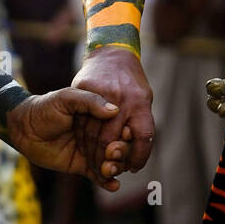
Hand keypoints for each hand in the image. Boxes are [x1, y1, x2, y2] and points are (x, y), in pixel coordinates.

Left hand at [6, 88, 128, 190]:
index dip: (127, 131)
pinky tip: (113, 185)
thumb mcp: (66, 98)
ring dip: (117, 167)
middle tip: (114, 153)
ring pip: (113, 162)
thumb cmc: (45, 107)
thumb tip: (114, 110)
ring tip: (110, 169)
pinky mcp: (82, 166)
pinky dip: (108, 182)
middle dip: (122, 152)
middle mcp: (98, 133)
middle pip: (120, 145)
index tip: (126, 133)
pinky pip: (99, 177)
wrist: (23, 128)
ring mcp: (91, 150)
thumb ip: (89, 101)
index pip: (121, 125)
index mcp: (98, 115)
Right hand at [72, 46, 153, 174]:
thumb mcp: (143, 97)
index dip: (138, 157)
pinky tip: (85, 150)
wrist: (110, 53)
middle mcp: (121, 99)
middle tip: (109, 171)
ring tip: (95, 166)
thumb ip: (140, 125)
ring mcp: (100, 94)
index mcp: (140, 102)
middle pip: (113, 142)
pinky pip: (81, 122)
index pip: (143, 138)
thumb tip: (134, 158)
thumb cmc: (129, 80)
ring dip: (93, 155)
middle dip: (109, 162)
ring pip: (93, 135)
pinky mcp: (82, 89)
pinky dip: (82, 140)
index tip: (134, 168)